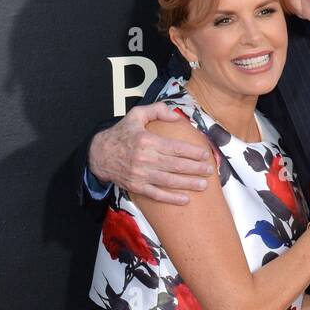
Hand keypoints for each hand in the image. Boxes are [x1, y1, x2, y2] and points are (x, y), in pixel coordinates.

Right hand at [89, 102, 214, 204]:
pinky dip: (172, 198)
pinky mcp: (137, 187)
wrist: (99, 155)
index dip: (192, 152)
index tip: (205, 154)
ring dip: (188, 184)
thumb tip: (176, 115)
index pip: (175, 148)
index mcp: (146, 141)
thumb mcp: (136, 115)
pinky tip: (185, 199)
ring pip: (169, 181)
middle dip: (195, 168)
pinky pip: (157, 194)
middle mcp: (145, 159)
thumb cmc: (121, 134)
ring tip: (204, 185)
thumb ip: (157, 110)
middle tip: (210, 170)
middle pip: (176, 165)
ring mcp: (141, 175)